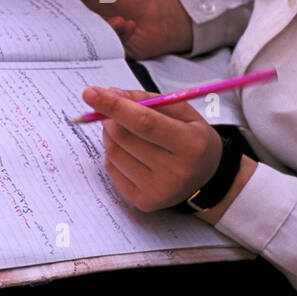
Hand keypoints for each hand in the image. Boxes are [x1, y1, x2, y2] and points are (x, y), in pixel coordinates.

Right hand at [46, 0, 193, 59]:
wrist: (158, 16)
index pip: (54, 0)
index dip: (44, 1)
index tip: (32, 3)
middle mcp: (81, 16)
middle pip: (61, 22)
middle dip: (61, 22)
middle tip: (61, 21)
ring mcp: (92, 33)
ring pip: (80, 37)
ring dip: (97, 28)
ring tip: (115, 19)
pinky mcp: (102, 48)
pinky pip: (100, 46)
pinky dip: (115, 34)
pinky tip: (128, 24)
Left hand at [82, 85, 221, 210]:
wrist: (206, 178)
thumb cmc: (192, 138)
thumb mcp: (181, 110)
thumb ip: (147, 99)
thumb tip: (110, 93)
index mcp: (190, 144)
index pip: (144, 122)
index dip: (115, 106)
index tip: (90, 93)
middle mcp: (175, 171)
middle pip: (124, 137)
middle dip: (109, 117)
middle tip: (110, 109)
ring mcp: (158, 190)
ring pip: (114, 153)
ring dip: (110, 134)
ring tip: (125, 130)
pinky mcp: (143, 202)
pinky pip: (112, 170)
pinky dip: (113, 154)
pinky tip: (130, 151)